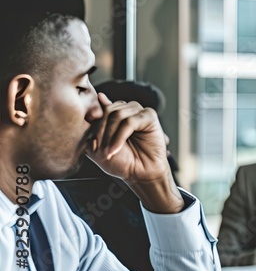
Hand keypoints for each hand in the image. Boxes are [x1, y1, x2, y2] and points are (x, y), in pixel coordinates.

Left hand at [87, 93, 181, 212]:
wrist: (139, 173)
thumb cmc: (120, 161)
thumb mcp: (97, 143)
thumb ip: (95, 123)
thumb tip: (99, 96)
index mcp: (113, 113)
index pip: (97, 108)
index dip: (92, 125)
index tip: (91, 143)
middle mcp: (125, 109)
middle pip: (106, 110)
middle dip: (101, 131)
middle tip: (100, 148)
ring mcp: (137, 111)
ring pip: (117, 114)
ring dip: (110, 135)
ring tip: (109, 151)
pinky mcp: (149, 116)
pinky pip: (130, 121)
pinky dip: (120, 137)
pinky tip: (116, 149)